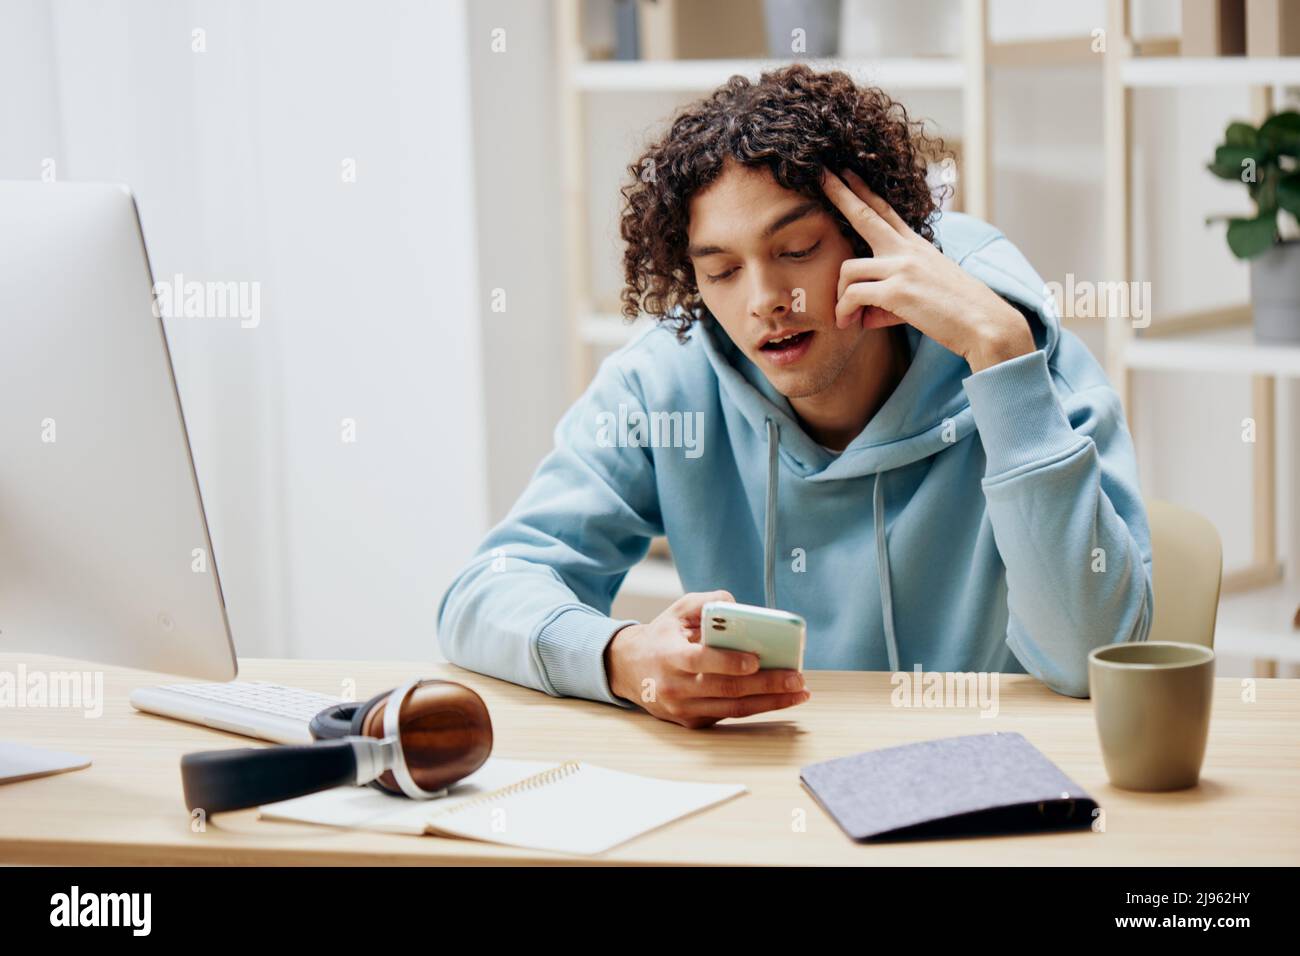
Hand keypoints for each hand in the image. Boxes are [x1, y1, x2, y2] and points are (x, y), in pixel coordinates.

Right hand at [603, 590, 810, 729]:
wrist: (628, 670)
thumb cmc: (661, 636)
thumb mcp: (677, 611)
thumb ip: (706, 602)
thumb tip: (738, 605)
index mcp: (669, 656)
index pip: (700, 661)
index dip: (728, 662)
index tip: (756, 660)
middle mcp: (675, 687)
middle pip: (726, 689)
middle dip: (766, 684)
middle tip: (796, 679)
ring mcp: (683, 709)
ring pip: (733, 708)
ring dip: (770, 702)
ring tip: (798, 693)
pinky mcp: (692, 722)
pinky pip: (729, 715)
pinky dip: (757, 708)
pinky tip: (779, 699)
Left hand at [819, 167, 1033, 372]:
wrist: (985, 324)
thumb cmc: (957, 314)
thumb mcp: (922, 297)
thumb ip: (888, 301)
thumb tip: (863, 316)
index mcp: (916, 247)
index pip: (885, 211)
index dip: (864, 191)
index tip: (847, 173)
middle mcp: (907, 250)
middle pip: (865, 214)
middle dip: (840, 193)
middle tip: (820, 174)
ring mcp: (902, 266)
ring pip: (848, 269)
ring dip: (840, 297)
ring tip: (844, 318)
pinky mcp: (898, 289)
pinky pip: (853, 295)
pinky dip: (844, 311)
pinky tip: (848, 324)